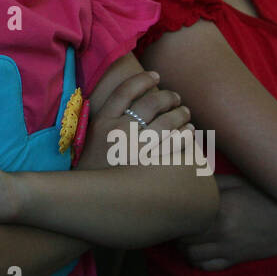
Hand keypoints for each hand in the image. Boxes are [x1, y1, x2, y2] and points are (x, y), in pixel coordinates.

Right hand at [77, 69, 191, 170]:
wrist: (88, 200)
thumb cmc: (93, 168)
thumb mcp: (91, 139)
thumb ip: (107, 118)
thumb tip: (128, 101)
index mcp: (102, 122)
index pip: (126, 90)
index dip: (144, 79)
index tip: (156, 76)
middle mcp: (119, 132)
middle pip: (151, 103)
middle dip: (169, 97)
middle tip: (176, 98)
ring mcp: (136, 149)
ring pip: (168, 122)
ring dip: (181, 114)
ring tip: (185, 114)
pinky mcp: (151, 166)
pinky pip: (176, 144)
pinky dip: (185, 135)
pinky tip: (188, 133)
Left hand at [177, 174, 276, 269]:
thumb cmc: (267, 196)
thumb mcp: (239, 182)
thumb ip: (212, 182)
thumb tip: (187, 179)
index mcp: (221, 210)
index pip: (184, 218)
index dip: (176, 212)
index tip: (174, 205)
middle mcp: (222, 233)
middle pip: (183, 239)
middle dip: (177, 230)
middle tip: (179, 219)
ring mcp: (229, 249)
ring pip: (191, 256)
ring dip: (184, 246)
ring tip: (187, 234)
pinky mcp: (236, 260)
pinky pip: (207, 267)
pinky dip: (198, 260)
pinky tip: (200, 248)